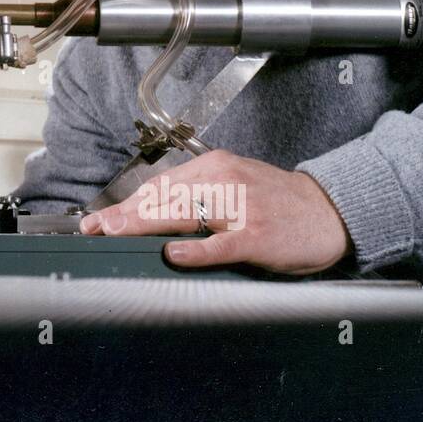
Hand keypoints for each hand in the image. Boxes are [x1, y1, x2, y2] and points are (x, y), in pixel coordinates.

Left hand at [77, 149, 352, 274]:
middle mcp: (224, 181)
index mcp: (215, 167)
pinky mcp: (256, 235)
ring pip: (183, 214)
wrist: (327, 212)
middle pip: (164, 198)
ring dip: (144, 226)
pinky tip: (172, 254)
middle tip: (95, 229)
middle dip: (125, 215)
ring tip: (116, 235)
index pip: (160, 186)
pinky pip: (219, 244)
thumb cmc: (275, 203)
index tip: (99, 219)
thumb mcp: (232, 187)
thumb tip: (149, 216)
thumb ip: (196, 196)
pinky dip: (194, 249)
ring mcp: (240, 208)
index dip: (126, 204)